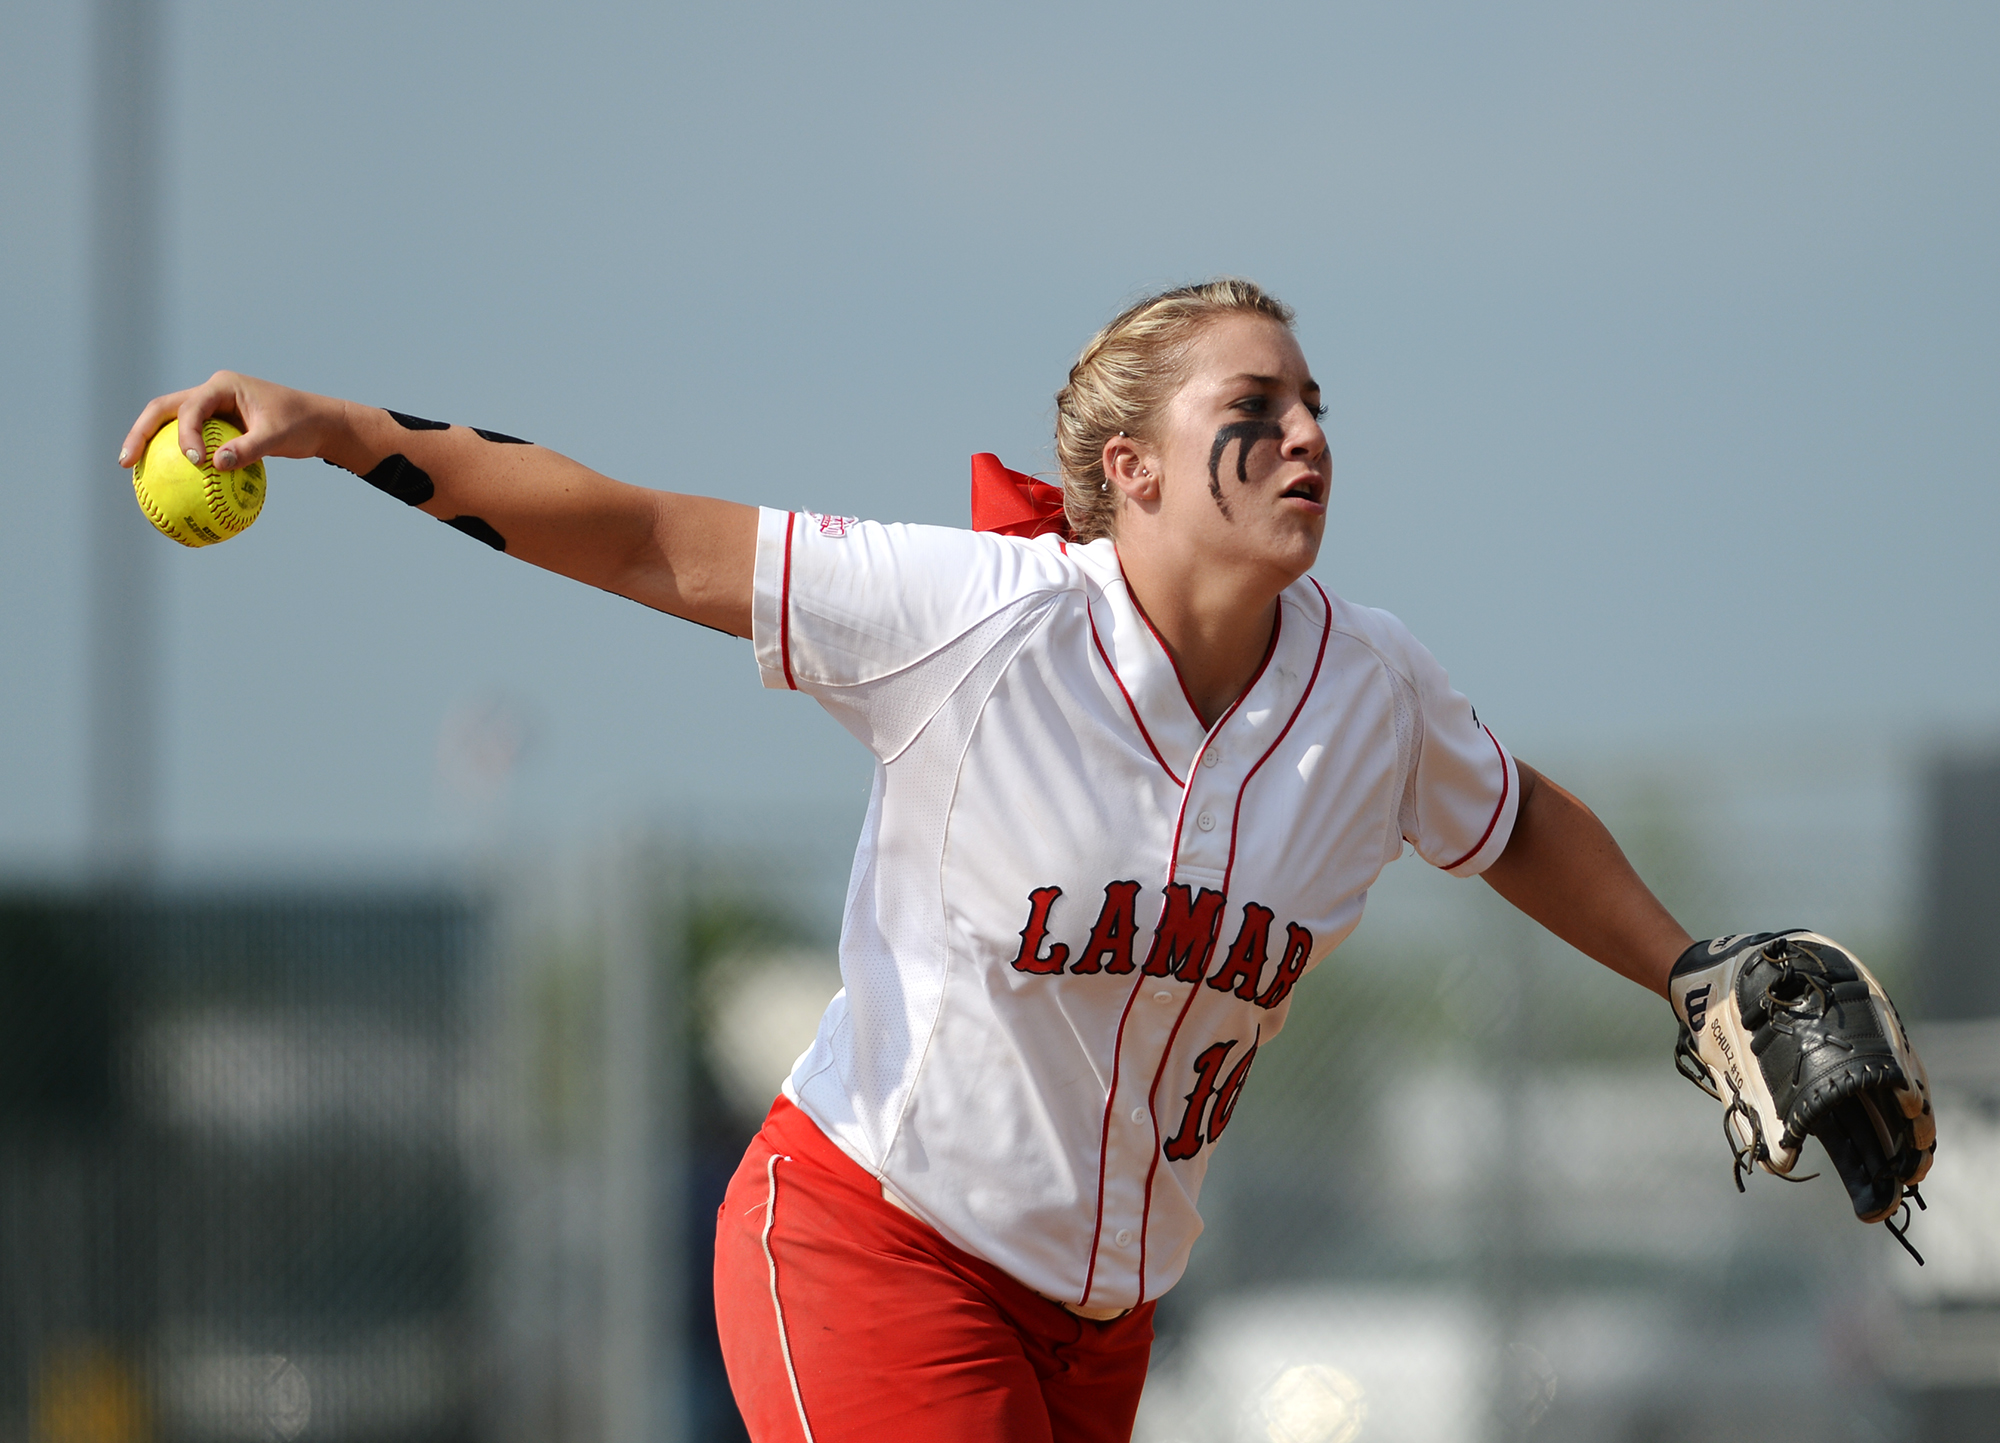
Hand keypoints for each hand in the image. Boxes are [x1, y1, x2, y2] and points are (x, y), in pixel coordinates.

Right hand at [118, 371, 346, 472]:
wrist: (318, 422)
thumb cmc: (302, 424)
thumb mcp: (279, 436)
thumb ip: (250, 448)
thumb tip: (216, 465)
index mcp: (223, 386)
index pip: (191, 408)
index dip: (184, 434)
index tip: (194, 461)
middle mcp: (211, 392)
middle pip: (163, 409)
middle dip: (140, 433)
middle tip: (126, 462)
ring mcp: (211, 407)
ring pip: (169, 423)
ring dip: (150, 445)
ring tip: (134, 473)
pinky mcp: (215, 425)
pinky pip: (188, 440)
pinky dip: (174, 458)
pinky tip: (166, 486)